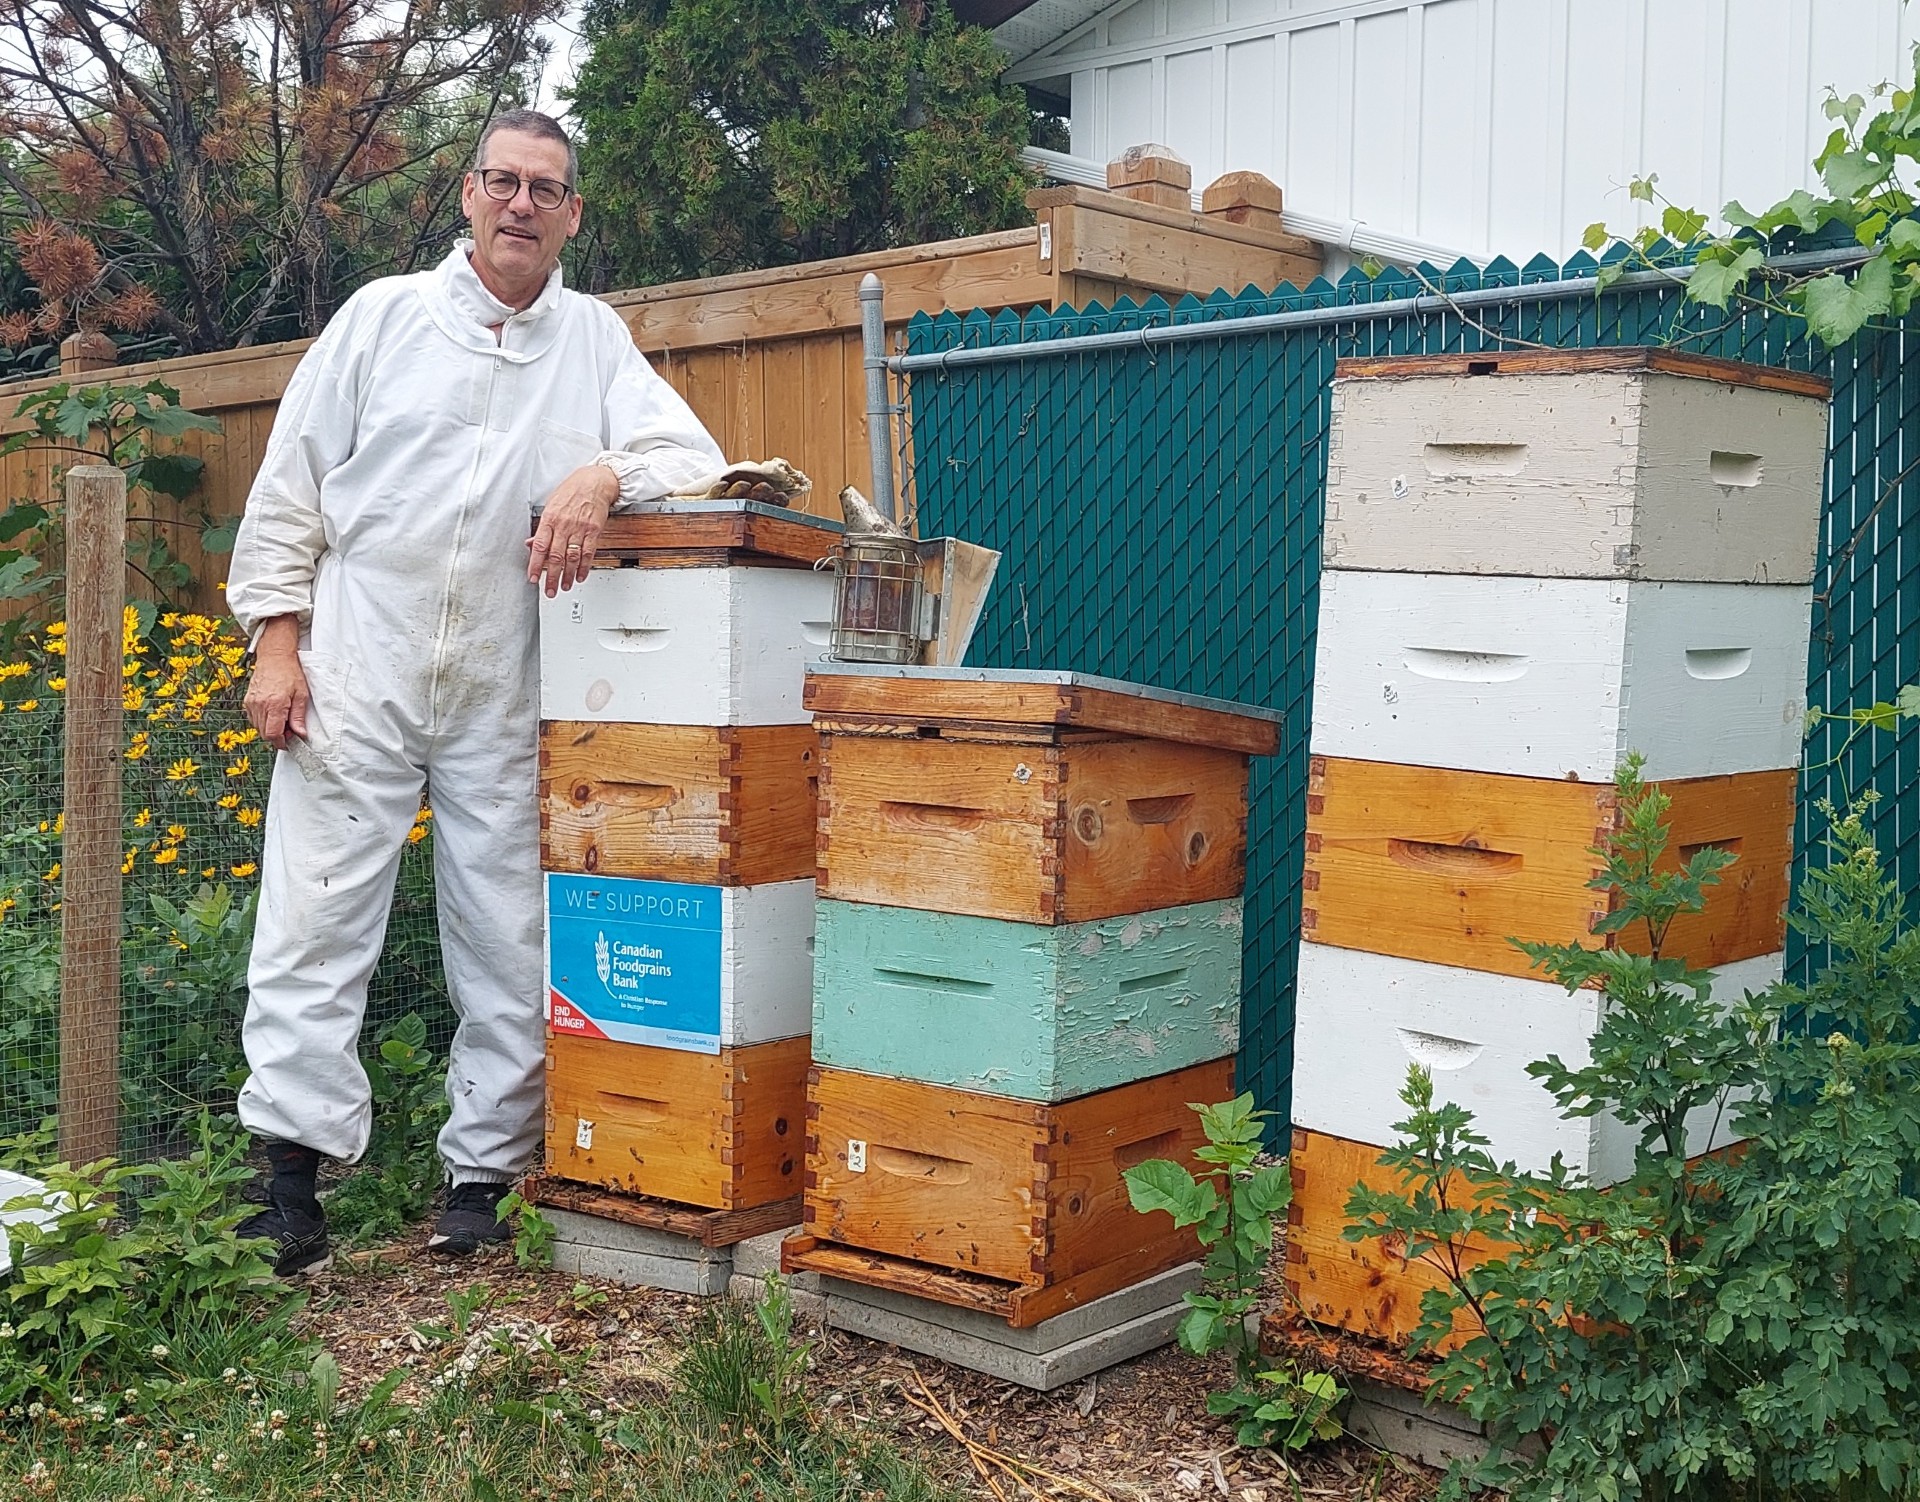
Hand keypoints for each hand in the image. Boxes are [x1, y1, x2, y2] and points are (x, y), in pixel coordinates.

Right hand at [245, 616, 308, 749]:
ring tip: (283, 720)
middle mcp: (259, 705)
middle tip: (290, 730)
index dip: (282, 742)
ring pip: (258, 727)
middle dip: (278, 736)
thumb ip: (298, 716)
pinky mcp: (247, 700)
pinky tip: (274, 714)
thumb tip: (300, 734)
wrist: (274, 656)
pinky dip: (263, 721)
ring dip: (270, 729)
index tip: (291, 742)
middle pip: (264, 733)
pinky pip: (254, 719)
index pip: (273, 734)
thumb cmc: (290, 672)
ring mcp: (251, 703)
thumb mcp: (301, 695)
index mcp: (274, 704)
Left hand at [528, 463, 619, 596]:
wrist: (595, 481)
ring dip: (567, 575)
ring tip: (564, 587)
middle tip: (549, 590)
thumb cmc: (572, 491)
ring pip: (572, 558)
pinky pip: (588, 553)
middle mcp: (564, 525)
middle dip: (551, 577)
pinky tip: (580, 576)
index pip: (539, 546)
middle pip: (556, 556)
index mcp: (550, 519)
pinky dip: (584, 567)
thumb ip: (542, 527)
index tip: (533, 578)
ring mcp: (580, 528)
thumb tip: (530, 544)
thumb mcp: (550, 506)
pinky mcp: (594, 531)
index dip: (535, 565)